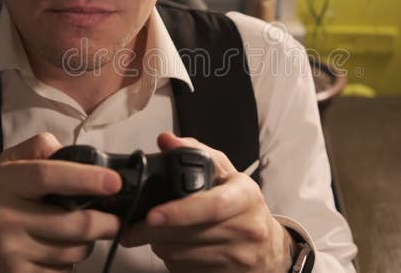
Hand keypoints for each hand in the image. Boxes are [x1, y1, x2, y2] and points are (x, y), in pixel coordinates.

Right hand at [0, 133, 121, 272]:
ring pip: (74, 251)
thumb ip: (35, 150)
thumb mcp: (3, 167)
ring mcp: (11, 253)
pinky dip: (70, 264)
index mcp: (5, 184)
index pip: (50, 176)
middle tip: (117, 219)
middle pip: (75, 223)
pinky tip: (62, 253)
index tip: (114, 182)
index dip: (87, 178)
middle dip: (107, 223)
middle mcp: (6, 219)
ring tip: (85, 234)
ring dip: (88, 244)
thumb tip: (68, 150)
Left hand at [121, 132, 293, 272]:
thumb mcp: (226, 173)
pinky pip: (186, 269)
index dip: (178, 212)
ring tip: (151, 234)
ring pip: (183, 255)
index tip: (151, 215)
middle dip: (154, 232)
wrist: (268, 248)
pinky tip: (170, 247)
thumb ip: (195, 152)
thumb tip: (166, 141)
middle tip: (132, 228)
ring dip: (159, 245)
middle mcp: (247, 228)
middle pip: (190, 235)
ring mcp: (238, 256)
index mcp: (246, 196)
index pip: (212, 206)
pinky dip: (171, 259)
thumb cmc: (242, 205)